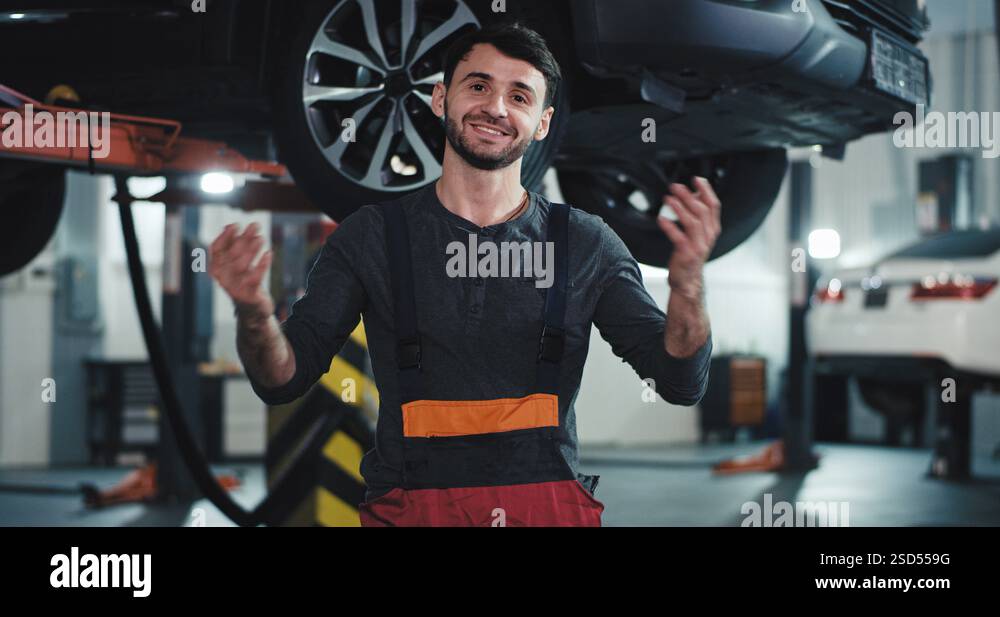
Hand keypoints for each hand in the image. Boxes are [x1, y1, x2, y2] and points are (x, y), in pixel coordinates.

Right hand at [208, 222, 274, 318]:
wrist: (252, 309)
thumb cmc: (244, 280)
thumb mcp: (236, 263)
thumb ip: (232, 246)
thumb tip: (229, 226)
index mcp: (216, 268)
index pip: (216, 249)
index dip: (225, 236)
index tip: (236, 225)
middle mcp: (223, 278)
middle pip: (231, 254)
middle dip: (243, 238)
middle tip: (255, 226)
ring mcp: (235, 287)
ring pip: (242, 266)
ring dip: (252, 250)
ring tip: (261, 238)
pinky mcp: (249, 295)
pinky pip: (256, 278)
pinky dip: (262, 265)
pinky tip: (269, 253)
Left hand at [656, 176, 721, 294]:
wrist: (688, 280)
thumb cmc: (690, 253)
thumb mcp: (699, 233)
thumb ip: (698, 214)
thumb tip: (694, 193)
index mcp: (713, 228)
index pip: (714, 205)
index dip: (706, 190)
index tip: (696, 179)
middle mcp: (708, 236)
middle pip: (702, 210)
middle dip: (688, 196)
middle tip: (675, 186)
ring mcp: (699, 245)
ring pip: (692, 221)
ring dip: (679, 208)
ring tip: (667, 198)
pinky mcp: (687, 254)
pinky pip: (679, 237)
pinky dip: (670, 226)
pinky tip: (661, 219)